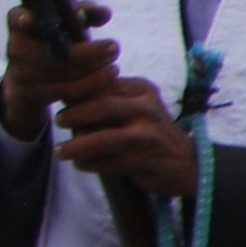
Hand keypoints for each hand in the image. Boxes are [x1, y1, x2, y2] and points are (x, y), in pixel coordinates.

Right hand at [0, 2, 119, 141]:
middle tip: (115, 47)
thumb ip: (86, 12)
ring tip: (114, 64)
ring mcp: (20, 71)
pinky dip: (89, 84)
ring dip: (92, 69)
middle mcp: (14, 46)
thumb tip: (105, 13)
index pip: (17, 18)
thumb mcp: (68, 22)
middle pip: (50, 51)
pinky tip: (107, 77)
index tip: (30, 19)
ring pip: (60, 73)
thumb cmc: (56, 38)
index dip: (22, 19)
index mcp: (20, 21)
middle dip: (87, 52)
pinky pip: (64, 90)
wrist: (34, 75)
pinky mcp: (32, 91)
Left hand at [56, 75, 197, 199]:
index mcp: (142, 90)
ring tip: (61, 150)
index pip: (103, 84)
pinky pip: (105, 162)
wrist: (186, 162)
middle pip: (101, 106)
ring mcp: (146, 136)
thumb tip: (65, 93)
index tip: (61, 99)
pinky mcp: (142, 161)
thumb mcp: (136, 104)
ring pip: (101, 138)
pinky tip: (80, 163)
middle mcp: (146, 109)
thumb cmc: (150, 130)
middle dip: (74, 115)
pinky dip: (87, 163)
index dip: (77, 91)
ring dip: (75, 145)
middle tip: (59, 121)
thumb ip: (108, 97)